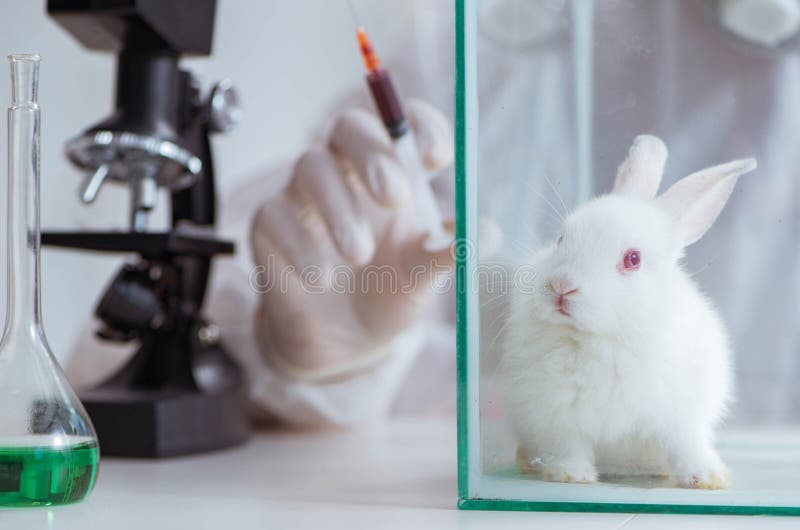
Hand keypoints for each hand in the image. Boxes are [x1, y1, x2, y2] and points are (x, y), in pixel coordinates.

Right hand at [250, 100, 453, 379]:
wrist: (344, 344)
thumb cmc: (388, 293)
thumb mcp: (425, 274)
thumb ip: (452, 252)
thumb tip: (488, 232)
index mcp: (393, 173)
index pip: (402, 123)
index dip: (419, 126)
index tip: (437, 156)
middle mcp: (347, 172)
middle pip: (349, 127)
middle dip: (373, 154)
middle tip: (395, 196)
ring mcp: (305, 196)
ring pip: (311, 167)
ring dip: (339, 208)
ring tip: (360, 255)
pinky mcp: (270, 227)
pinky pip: (275, 216)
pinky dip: (301, 246)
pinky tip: (320, 279)